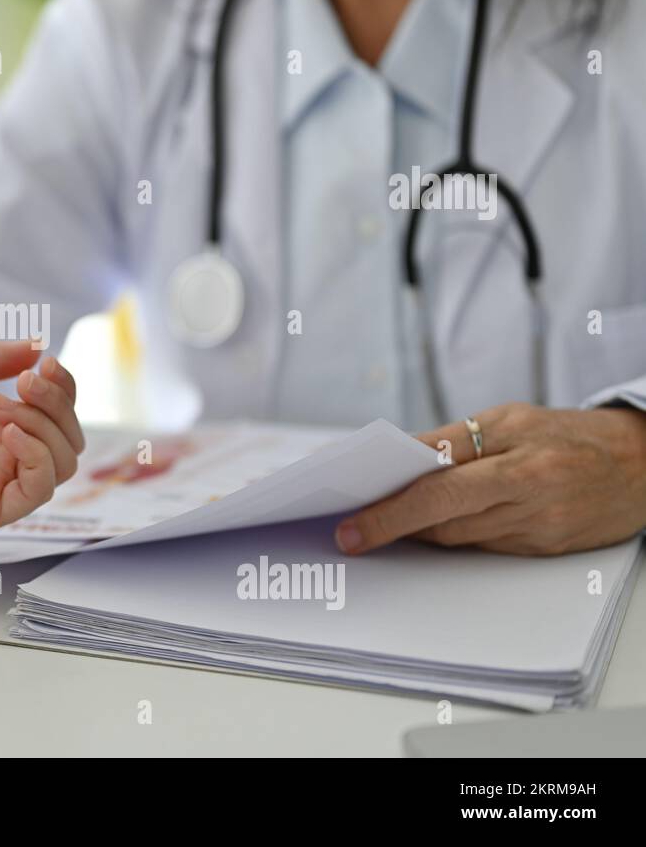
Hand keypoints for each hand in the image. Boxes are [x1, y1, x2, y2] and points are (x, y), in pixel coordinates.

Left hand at [0, 340, 84, 561]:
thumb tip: (36, 346)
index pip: (50, 413)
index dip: (59, 386)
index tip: (44, 360)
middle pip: (66, 438)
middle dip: (59, 401)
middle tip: (28, 379)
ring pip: (61, 464)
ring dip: (45, 423)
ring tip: (0, 402)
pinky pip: (37, 490)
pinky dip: (35, 453)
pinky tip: (3, 430)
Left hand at [335, 403, 645, 555]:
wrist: (644, 463)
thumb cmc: (565, 434)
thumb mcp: (508, 420)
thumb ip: (452, 442)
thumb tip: (394, 464)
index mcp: (511, 439)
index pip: (435, 474)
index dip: (388, 502)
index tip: (350, 520)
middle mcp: (525, 481)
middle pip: (441, 512)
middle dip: (390, 524)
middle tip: (351, 534)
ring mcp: (538, 520)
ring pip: (458, 536)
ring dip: (416, 534)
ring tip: (379, 528)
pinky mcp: (546, 548)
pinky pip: (485, 548)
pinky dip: (453, 540)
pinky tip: (428, 533)